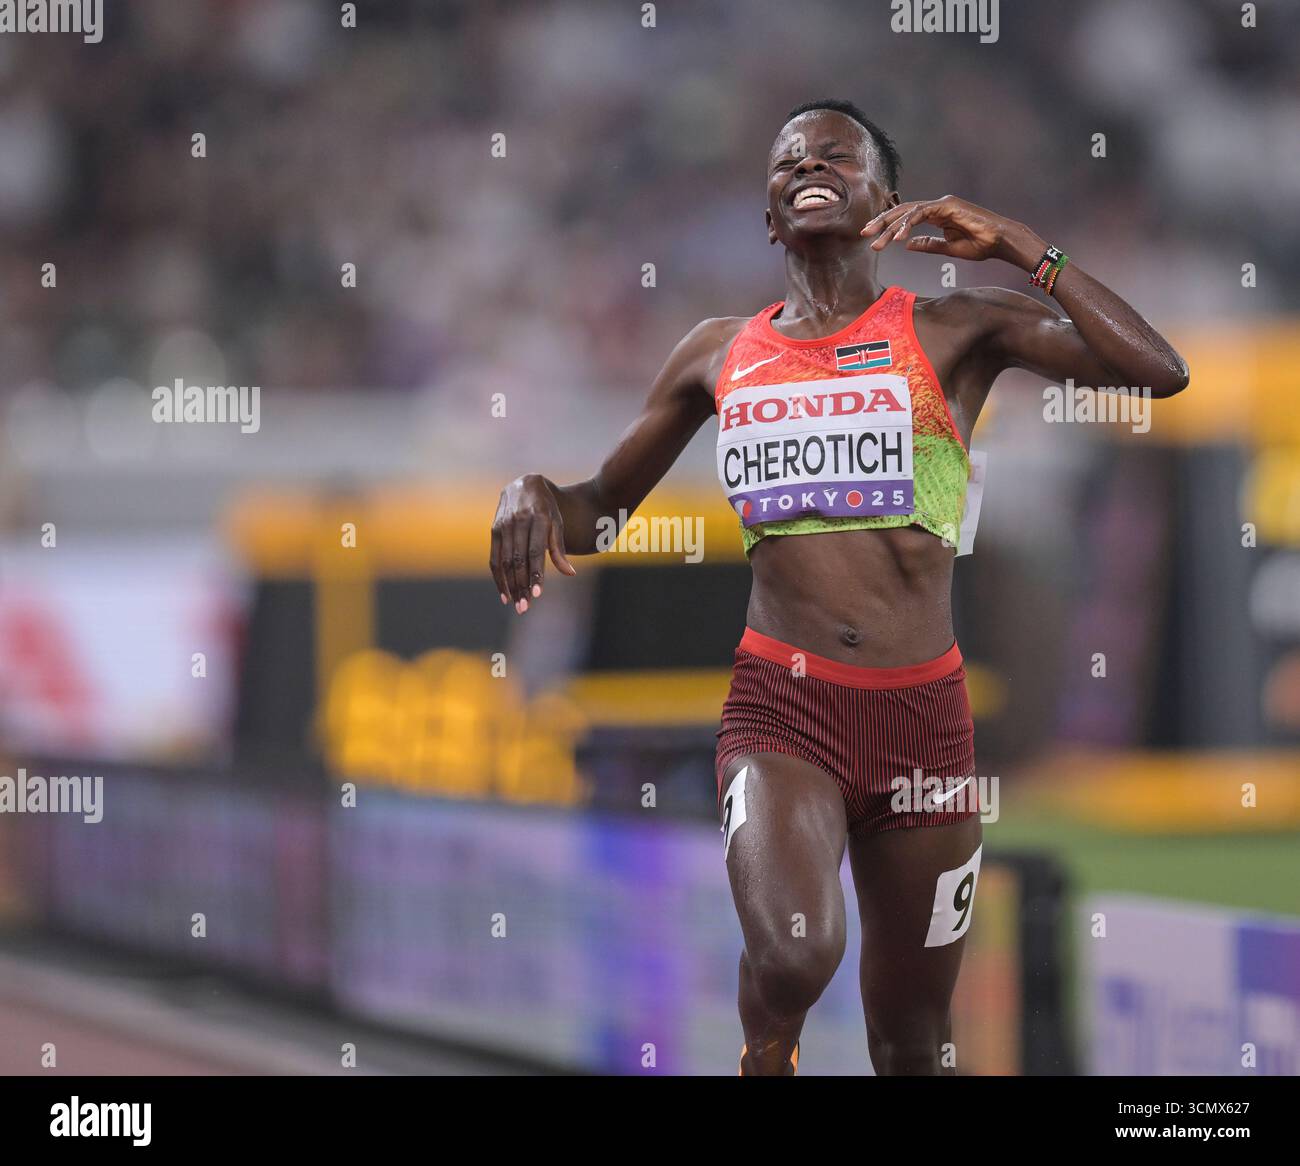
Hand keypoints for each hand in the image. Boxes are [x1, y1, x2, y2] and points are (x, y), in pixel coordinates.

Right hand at [490, 474, 575, 613]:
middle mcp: (518, 519)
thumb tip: (570, 573)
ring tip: (517, 604)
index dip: (536, 573)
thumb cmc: (548, 507)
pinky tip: (504, 593)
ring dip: (510, 585)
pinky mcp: (494, 528)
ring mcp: (503, 523)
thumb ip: (559, 548)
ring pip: (505, 561)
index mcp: (538, 516)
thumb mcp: (558, 522)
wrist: (524, 484)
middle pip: (518, 559)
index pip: (535, 550)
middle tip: (525, 607)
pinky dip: (498, 577)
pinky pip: (494, 557)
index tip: (537, 593)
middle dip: (521, 585)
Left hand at [861, 195, 1043, 267]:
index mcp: (937, 215)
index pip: (906, 218)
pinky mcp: (948, 206)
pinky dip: (909, 224)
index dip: (888, 227)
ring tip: (877, 241)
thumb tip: (908, 245)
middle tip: (864, 235)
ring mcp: (943, 204)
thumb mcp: (949, 248)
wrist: (1001, 241)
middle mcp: (937, 206)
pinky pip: (922, 213)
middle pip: (903, 211)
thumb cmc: (980, 245)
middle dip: (882, 223)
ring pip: (909, 212)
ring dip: (891, 227)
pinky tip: (899, 238)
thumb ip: (928, 245)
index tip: (871, 238)